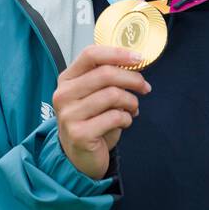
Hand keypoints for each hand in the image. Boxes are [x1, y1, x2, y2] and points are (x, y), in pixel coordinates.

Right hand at [52, 45, 151, 179]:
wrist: (80, 155)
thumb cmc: (93, 119)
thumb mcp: (96, 94)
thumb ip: (108, 77)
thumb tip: (136, 60)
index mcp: (67, 79)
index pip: (90, 54)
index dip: (118, 53)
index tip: (139, 58)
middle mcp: (63, 95)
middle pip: (106, 73)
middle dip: (133, 79)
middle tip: (145, 87)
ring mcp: (69, 115)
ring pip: (113, 95)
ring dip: (131, 101)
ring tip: (133, 108)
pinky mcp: (79, 134)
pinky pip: (115, 117)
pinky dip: (127, 118)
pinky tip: (124, 122)